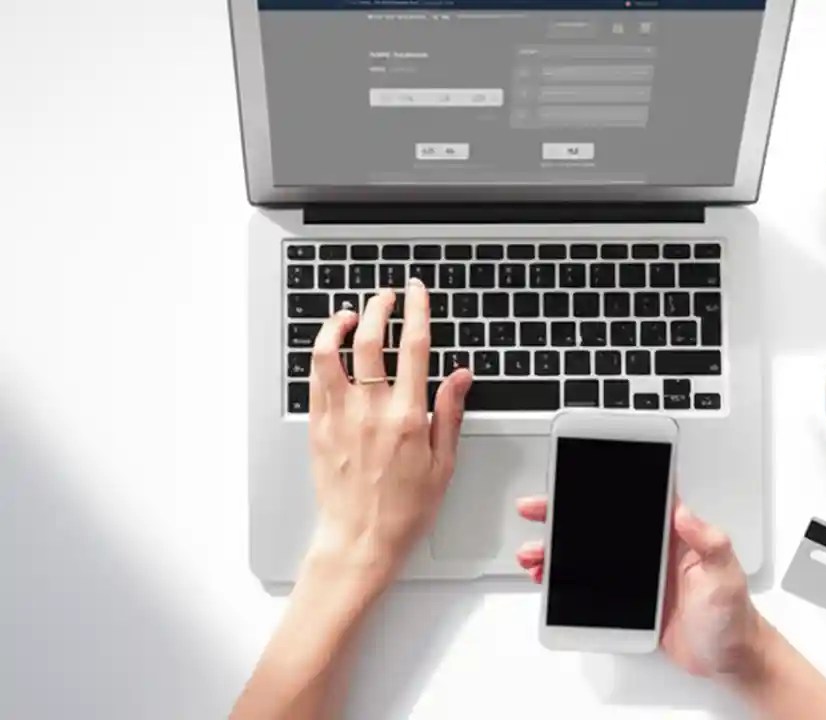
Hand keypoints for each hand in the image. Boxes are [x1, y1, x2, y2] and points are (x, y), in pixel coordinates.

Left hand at [308, 278, 472, 581]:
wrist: (359, 540)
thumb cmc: (403, 510)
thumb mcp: (443, 463)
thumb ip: (450, 413)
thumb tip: (460, 376)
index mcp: (407, 416)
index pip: (414, 347)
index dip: (417, 311)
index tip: (417, 293)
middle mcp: (370, 410)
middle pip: (372, 338)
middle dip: (380, 306)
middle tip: (386, 296)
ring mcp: (339, 416)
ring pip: (331, 352)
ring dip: (341, 324)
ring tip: (352, 315)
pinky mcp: (318, 427)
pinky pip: (315, 378)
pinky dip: (324, 355)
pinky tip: (334, 351)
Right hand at [515, 497, 764, 677]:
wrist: (730, 658)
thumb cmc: (733, 614)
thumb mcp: (725, 572)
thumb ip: (709, 540)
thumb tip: (685, 512)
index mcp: (676, 535)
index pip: (639, 499)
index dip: (608, 484)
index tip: (579, 473)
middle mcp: (654, 550)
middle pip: (602, 524)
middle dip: (566, 515)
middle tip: (538, 509)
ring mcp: (640, 575)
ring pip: (590, 554)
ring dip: (560, 550)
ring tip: (536, 552)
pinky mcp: (631, 601)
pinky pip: (592, 586)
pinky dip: (568, 582)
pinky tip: (551, 580)